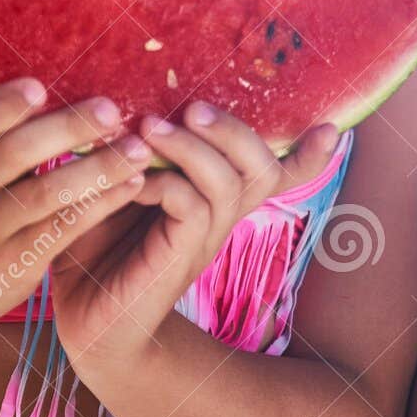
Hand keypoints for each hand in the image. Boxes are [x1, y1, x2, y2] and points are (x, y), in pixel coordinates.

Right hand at [0, 77, 151, 332]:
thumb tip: (51, 74)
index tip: (40, 86)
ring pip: (46, 194)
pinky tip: (132, 186)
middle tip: (111, 110)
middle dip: (65, 129)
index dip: (2, 105)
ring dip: (97, 169)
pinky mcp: (16, 260)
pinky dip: (101, 204)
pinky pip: (65, 227)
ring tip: (138, 150)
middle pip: (14, 154)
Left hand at [48, 102, 339, 370]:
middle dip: (234, 129)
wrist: (85, 320)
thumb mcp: (117, 184)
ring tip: (148, 127)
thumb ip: (133, 147)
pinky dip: (161, 182)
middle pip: (262, 168)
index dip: (307, 156)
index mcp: (214, 197)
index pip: (276, 175)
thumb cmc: (97, 242)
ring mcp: (203, 240)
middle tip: (193, 107)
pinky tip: (128, 182)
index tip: (331, 129)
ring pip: (228, 183)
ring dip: (188, 147)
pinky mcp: (178, 259)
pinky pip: (191, 207)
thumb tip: (127, 95)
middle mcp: (219, 217)